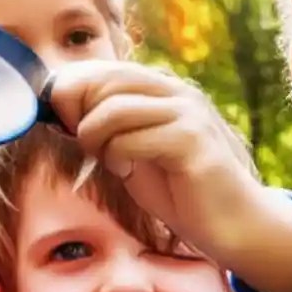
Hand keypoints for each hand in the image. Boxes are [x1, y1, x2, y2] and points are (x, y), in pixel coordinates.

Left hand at [49, 60, 261, 251]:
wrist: (231, 222)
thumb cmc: (177, 188)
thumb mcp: (131, 148)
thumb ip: (105, 124)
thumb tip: (59, 103)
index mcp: (160, 87)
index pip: (99, 69)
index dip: (71, 95)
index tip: (67, 126)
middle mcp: (175, 90)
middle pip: (102, 84)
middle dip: (81, 119)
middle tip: (93, 150)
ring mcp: (187, 112)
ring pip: (113, 110)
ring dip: (98, 141)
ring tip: (114, 163)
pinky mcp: (192, 139)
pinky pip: (130, 140)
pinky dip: (118, 159)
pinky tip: (130, 172)